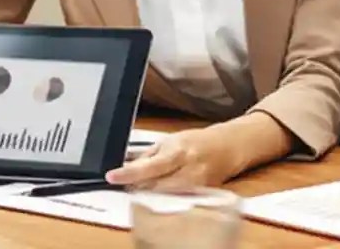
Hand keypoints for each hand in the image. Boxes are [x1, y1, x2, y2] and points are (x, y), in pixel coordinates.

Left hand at [105, 126, 238, 190]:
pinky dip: (164, 197)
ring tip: (144, 184)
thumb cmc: (198, 141)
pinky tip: (161, 190)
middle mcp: (189, 169)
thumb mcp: (170, 140)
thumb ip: (148, 155)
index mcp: (179, 151)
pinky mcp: (201, 196)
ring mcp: (196, 185)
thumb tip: (127, 167)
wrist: (228, 147)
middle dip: (138, 185)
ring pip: (164, 196)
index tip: (112, 176)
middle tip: (127, 181)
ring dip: (150, 192)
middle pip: (155, 185)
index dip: (129, 173)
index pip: (150, 165)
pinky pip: (176, 200)